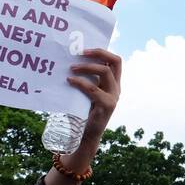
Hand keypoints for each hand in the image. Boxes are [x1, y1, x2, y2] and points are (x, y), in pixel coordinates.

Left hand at [45, 48, 120, 184]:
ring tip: (71, 69)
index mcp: (113, 83)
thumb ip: (84, 79)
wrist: (85, 136)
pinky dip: (81, 83)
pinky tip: (69, 81)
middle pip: (115, 62)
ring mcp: (114, 97)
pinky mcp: (107, 106)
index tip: (84, 49)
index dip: (102, 51)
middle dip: (98, 53)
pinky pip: (94, 89)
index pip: (115, 61)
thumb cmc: (82, 112)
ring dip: (87, 67)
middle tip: (79, 53)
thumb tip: (67, 61)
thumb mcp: (85, 92)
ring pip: (105, 72)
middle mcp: (117, 88)